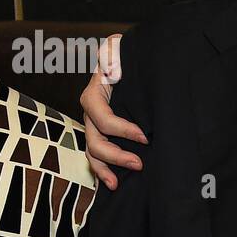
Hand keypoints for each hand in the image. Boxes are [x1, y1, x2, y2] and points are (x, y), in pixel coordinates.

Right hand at [82, 33, 146, 190]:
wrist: (132, 60)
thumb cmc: (129, 57)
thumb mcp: (122, 52)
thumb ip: (117, 58)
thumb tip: (116, 64)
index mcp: (95, 92)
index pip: (102, 117)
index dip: (121, 130)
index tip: (145, 137)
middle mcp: (91, 110)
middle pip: (94, 138)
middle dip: (115, 155)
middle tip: (139, 164)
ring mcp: (95, 123)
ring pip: (92, 150)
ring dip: (104, 169)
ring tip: (117, 184)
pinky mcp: (104, 133)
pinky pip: (98, 154)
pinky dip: (104, 169)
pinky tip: (113, 183)